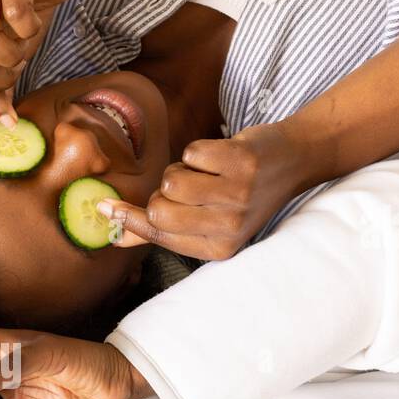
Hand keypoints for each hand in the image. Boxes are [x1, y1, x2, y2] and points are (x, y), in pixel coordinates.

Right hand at [99, 122, 309, 260]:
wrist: (293, 160)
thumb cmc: (243, 193)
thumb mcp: (209, 222)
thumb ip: (162, 230)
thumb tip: (117, 238)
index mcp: (218, 249)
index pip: (158, 235)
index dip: (131, 218)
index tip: (106, 206)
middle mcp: (229, 227)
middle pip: (159, 208)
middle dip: (163, 192)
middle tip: (187, 187)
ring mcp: (237, 195)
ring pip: (172, 179)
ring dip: (181, 169)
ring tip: (207, 172)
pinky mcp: (241, 161)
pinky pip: (190, 153)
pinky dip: (199, 150)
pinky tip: (221, 157)